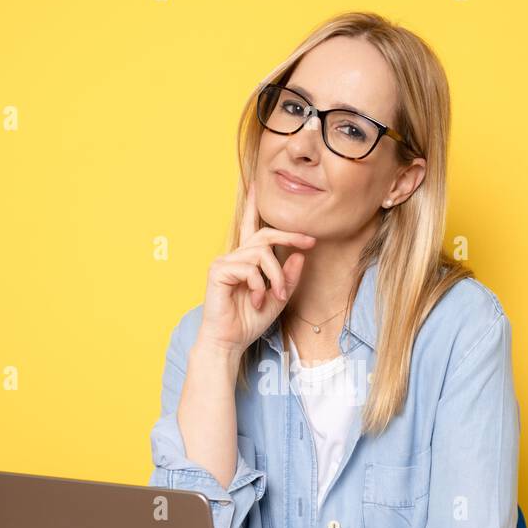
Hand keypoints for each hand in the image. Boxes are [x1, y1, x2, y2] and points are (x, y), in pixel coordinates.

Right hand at [197, 180, 313, 357]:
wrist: (230, 341)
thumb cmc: (249, 321)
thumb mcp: (278, 298)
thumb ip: (289, 278)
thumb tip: (300, 255)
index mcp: (246, 260)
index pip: (251, 227)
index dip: (252, 206)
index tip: (256, 186)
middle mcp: (235, 257)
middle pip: (265, 234)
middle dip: (290, 236)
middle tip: (310, 242)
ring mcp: (224, 262)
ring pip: (261, 254)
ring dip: (276, 276)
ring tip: (276, 296)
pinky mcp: (218, 271)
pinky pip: (249, 268)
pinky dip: (259, 285)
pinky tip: (256, 300)